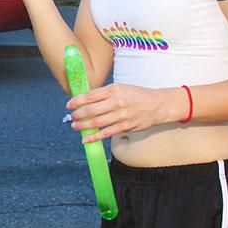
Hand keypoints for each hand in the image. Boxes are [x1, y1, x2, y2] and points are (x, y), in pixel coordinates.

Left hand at [67, 83, 186, 143]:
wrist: (158, 105)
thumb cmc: (137, 95)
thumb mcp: (121, 88)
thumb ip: (104, 94)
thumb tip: (85, 100)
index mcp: (114, 89)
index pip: (90, 95)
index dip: (76, 101)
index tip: (69, 105)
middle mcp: (116, 102)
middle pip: (90, 110)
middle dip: (77, 115)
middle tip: (71, 117)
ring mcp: (121, 115)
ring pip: (96, 122)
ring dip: (82, 126)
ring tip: (75, 126)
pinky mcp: (125, 126)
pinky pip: (105, 133)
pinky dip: (93, 137)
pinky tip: (85, 139)